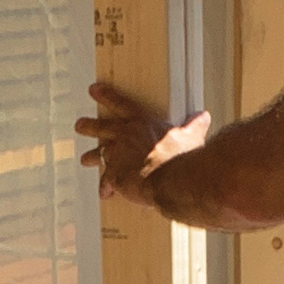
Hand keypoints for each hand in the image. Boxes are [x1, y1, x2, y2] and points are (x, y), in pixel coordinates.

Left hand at [76, 83, 211, 205]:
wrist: (171, 179)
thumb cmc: (181, 157)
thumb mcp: (191, 136)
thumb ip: (194, 126)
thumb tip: (203, 116)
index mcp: (142, 123)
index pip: (121, 104)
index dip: (107, 96)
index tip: (94, 90)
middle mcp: (125, 136)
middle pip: (103, 128)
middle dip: (90, 126)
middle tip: (80, 125)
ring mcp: (118, 156)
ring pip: (100, 154)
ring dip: (92, 156)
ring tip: (84, 159)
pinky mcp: (116, 176)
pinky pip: (107, 181)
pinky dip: (106, 188)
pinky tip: (105, 193)